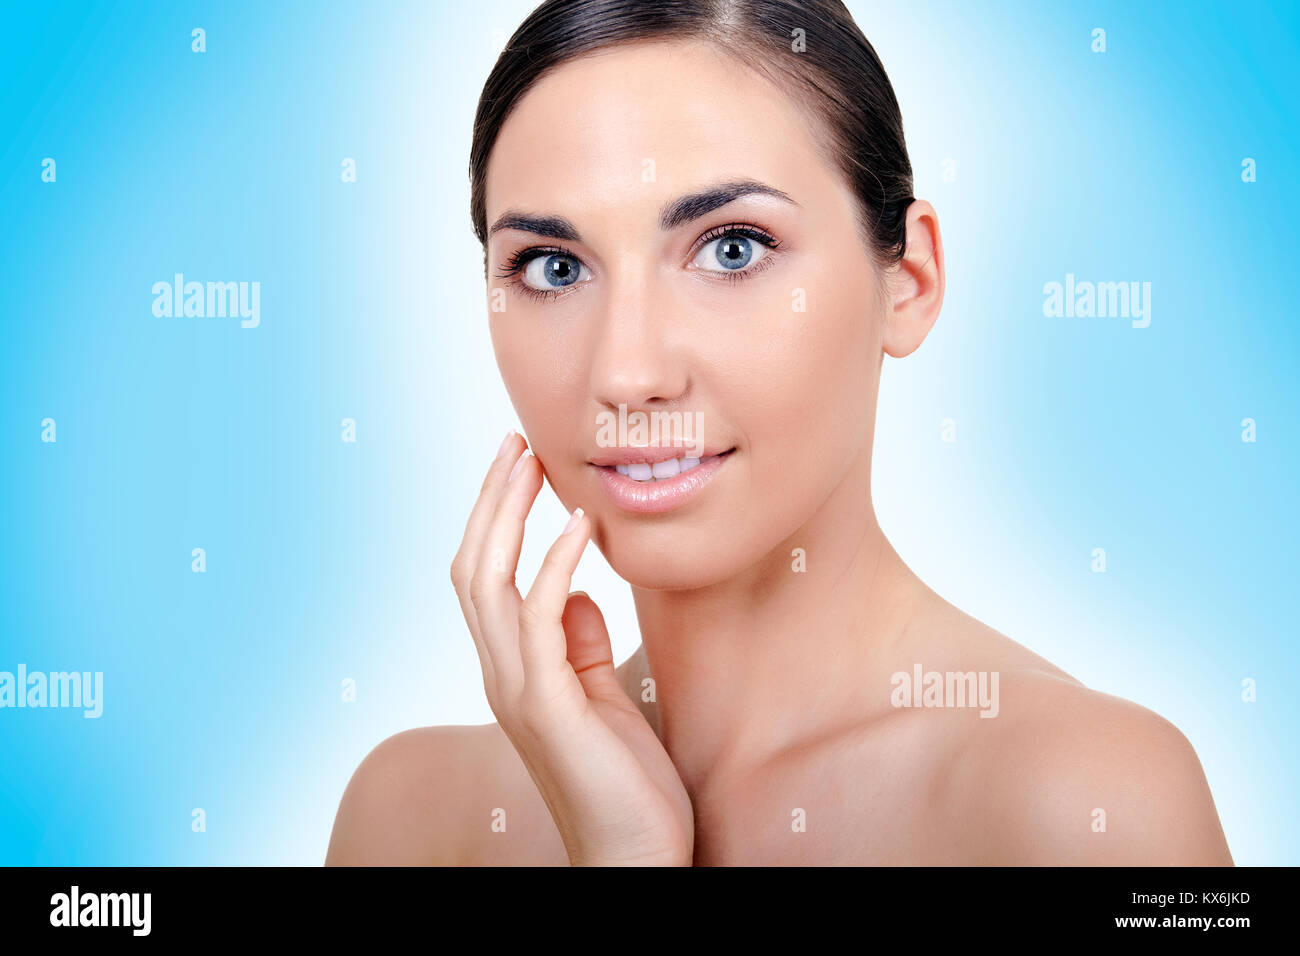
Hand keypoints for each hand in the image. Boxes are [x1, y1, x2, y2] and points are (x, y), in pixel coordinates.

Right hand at [450, 431, 694, 865]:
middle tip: (517, 443)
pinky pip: (539, 617)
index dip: (494, 518)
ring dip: (510, 515)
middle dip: (491, 500)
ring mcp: (519, 691)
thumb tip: (573, 591)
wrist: (635, 854)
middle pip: (472, 568)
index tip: (521, 464)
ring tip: (536, 463)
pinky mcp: (549, 706)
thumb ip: (579, 644)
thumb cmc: (625, 779)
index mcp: (512, 669)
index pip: (484, 578)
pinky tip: (580, 526)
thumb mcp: (601, 694)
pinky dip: (554, 563)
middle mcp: (501, 674)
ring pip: (488, 583)